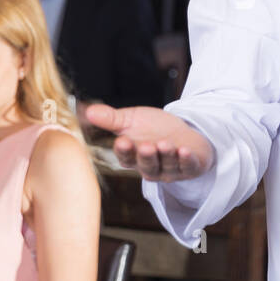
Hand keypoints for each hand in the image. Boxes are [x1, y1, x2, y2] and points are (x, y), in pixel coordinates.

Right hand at [83, 103, 215, 181]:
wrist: (183, 132)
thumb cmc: (154, 128)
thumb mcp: (131, 120)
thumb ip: (111, 119)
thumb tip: (87, 111)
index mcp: (134, 157)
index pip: (126, 158)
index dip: (125, 151)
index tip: (122, 141)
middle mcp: (152, 167)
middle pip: (147, 166)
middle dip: (146, 157)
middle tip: (145, 146)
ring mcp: (172, 169)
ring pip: (167, 166)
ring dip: (166, 156)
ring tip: (164, 143)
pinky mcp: (191, 167)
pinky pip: (188, 166)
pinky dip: (186, 159)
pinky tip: (184, 150)